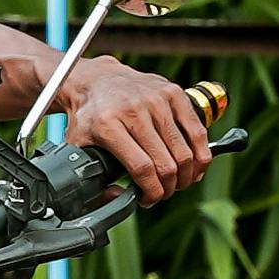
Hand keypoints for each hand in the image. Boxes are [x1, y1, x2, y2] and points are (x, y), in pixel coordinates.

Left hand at [59, 59, 213, 201]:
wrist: (97, 79)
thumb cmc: (89, 117)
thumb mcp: (78, 147)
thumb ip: (91, 177)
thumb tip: (115, 197)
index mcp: (108, 125)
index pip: (142, 168)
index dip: (151, 191)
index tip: (148, 199)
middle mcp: (134, 110)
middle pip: (166, 164)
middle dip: (168, 188)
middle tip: (163, 193)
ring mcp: (156, 100)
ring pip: (184, 152)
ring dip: (186, 176)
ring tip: (178, 183)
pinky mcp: (174, 93)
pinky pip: (197, 132)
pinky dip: (201, 155)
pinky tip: (195, 166)